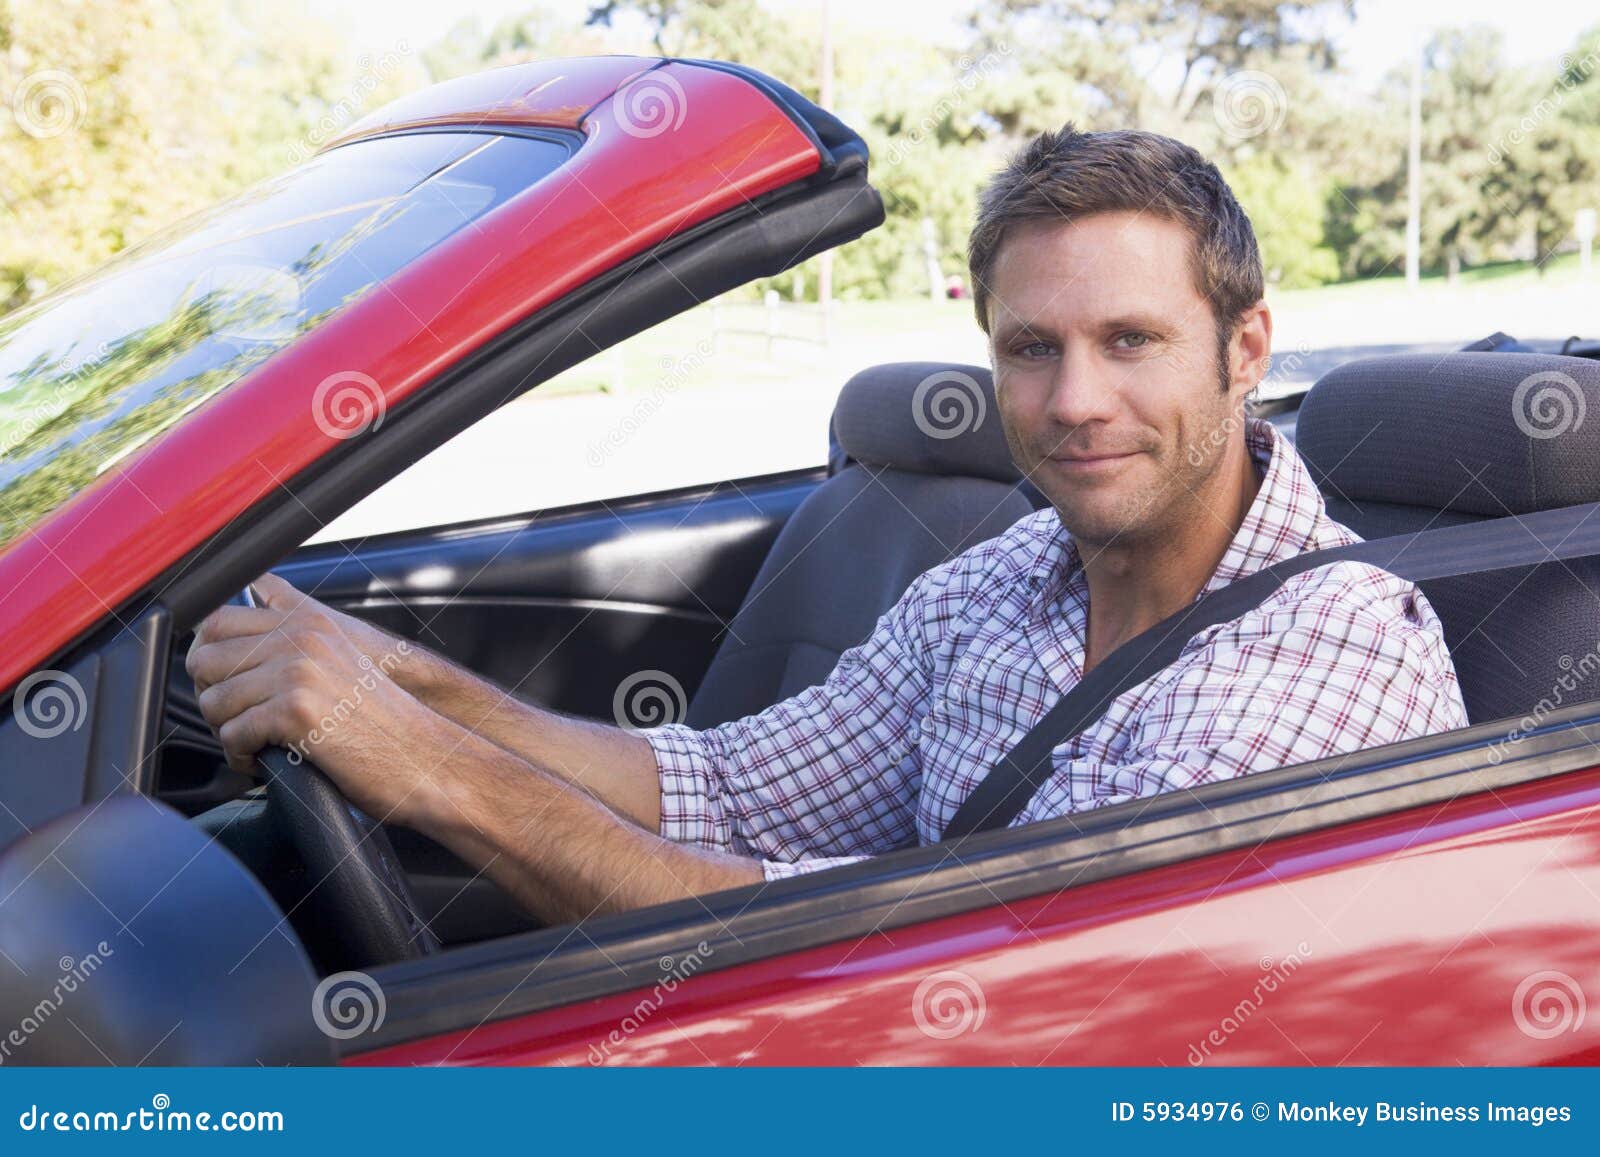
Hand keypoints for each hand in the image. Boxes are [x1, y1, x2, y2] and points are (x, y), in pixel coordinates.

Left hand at [186, 573, 444, 824]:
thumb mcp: (341, 657)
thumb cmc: (383, 719)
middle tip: (239, 719)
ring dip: (226, 730)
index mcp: (308, 620)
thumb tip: (242, 619)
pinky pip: (232, 735)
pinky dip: (241, 757)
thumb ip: (295, 631)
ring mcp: (298, 671)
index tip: (219, 682)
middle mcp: (301, 637)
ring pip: (213, 701)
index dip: (207, 656)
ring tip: (255, 743)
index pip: (217, 618)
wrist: (422, 756)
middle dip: (213, 695)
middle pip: (205, 658)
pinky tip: (264, 760)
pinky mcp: (295, 711)